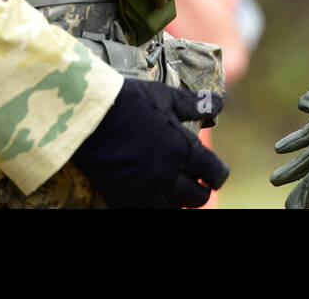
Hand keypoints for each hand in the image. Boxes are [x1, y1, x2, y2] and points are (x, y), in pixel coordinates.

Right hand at [72, 78, 229, 208]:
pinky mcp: (121, 197)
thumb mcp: (164, 96)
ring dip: (177, 203)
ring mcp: (144, 188)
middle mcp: (166, 173)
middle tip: (195, 184)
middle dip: (200, 192)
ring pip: (172, 210)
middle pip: (196, 197)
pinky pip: (144, 212)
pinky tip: (150, 198)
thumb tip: (219, 103)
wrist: (89, 118)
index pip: (213, 172)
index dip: (218, 175)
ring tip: (174, 194)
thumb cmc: (129, 101)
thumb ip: (193, 104)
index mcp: (180, 147)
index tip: (215, 174)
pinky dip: (152, 207)